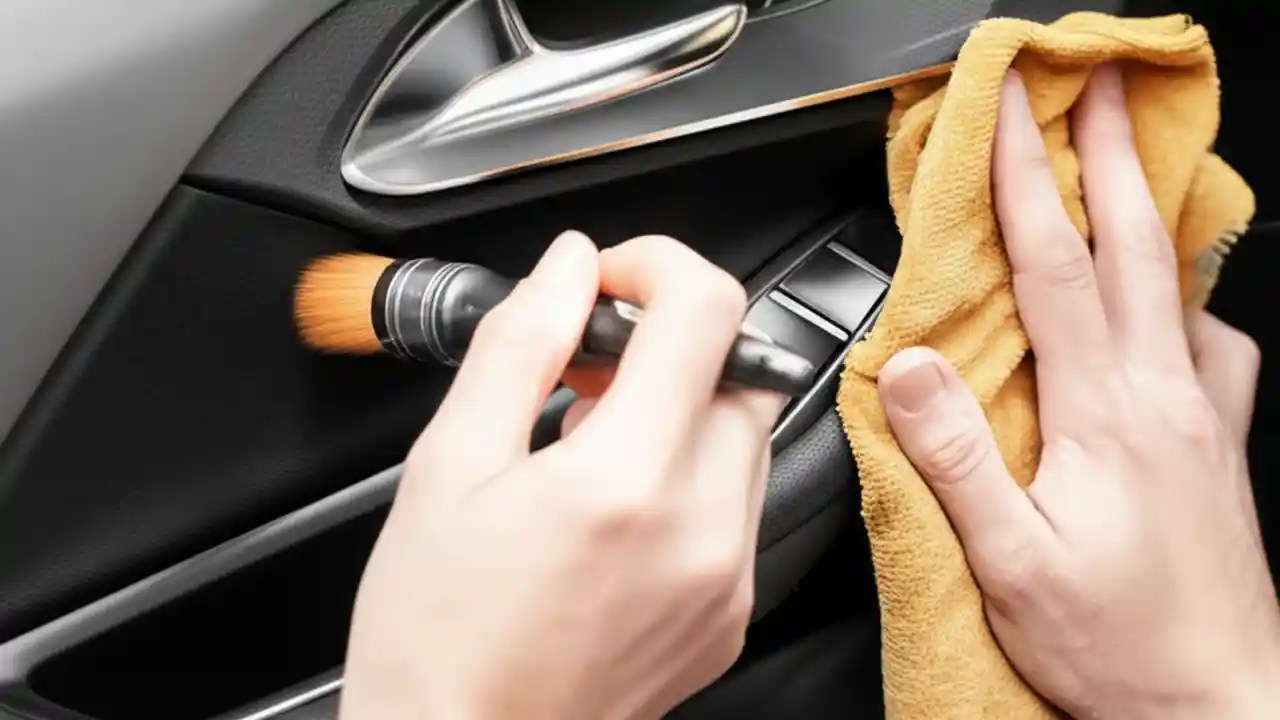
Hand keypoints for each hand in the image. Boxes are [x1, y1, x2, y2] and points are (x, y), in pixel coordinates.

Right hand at [340, 232, 785, 719]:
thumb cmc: (438, 640)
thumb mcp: (447, 468)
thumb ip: (517, 348)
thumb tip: (564, 269)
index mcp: (625, 483)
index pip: (707, 311)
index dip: (656, 265)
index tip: (606, 281)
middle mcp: (700, 532)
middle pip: (741, 368)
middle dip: (670, 340)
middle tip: (587, 367)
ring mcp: (724, 580)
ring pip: (745, 435)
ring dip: (680, 407)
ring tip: (588, 443)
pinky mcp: (729, 615)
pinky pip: (737, 505)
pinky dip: (687, 475)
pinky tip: (614, 505)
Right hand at [876, 65, 1279, 718]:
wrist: (1219, 704)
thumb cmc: (1117, 646)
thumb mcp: (1011, 563)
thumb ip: (958, 458)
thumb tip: (912, 367)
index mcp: (1107, 416)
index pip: (1057, 268)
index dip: (1029, 180)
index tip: (1012, 114)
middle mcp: (1167, 398)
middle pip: (1135, 246)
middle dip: (1110, 153)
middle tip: (1098, 88)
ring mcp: (1203, 416)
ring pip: (1179, 282)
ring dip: (1147, 208)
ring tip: (1131, 165)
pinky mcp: (1219, 445)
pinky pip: (1211, 340)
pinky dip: (1188, 291)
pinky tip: (1172, 301)